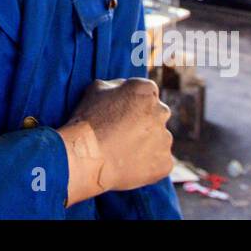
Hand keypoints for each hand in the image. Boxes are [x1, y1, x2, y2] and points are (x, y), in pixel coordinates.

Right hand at [57, 78, 171, 205]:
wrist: (85, 157)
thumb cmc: (88, 121)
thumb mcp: (96, 89)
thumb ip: (117, 85)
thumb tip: (124, 90)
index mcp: (146, 90)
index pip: (147, 94)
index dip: (132, 105)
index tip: (120, 115)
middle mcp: (161, 112)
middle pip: (156, 116)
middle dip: (143, 123)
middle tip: (122, 135)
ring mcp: (165, 139)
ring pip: (158, 140)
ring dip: (146, 144)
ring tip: (122, 152)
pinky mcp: (165, 163)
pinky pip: (159, 162)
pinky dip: (147, 164)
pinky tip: (127, 165)